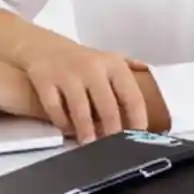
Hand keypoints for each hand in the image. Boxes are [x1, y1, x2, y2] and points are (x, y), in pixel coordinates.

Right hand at [18, 39, 148, 143]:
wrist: (42, 45)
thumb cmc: (81, 59)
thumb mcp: (108, 59)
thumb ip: (130, 68)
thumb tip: (150, 74)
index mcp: (113, 64)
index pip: (132, 97)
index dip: (137, 121)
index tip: (137, 138)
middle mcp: (92, 67)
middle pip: (108, 108)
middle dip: (112, 132)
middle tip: (113, 147)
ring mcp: (67, 74)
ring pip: (81, 111)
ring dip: (87, 132)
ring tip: (90, 144)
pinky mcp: (45, 80)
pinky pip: (55, 109)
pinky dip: (63, 123)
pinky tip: (68, 128)